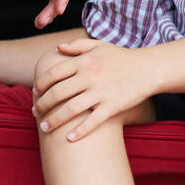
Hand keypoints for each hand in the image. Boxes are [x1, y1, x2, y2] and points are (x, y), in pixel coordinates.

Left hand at [32, 37, 148, 140]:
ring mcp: (101, 93)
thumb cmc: (124, 58)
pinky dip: (80, 131)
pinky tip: (69, 139)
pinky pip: (93, 122)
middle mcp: (90, 77)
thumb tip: (58, 48)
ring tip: (44, 128)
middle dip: (42, 105)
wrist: (149, 68)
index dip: (40, 85)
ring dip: (54, 121)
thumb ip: (78, 45)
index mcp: (84, 62)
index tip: (35, 93)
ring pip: (70, 110)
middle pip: (57, 93)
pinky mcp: (113, 106)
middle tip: (35, 112)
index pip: (53, 74)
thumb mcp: (101, 46)